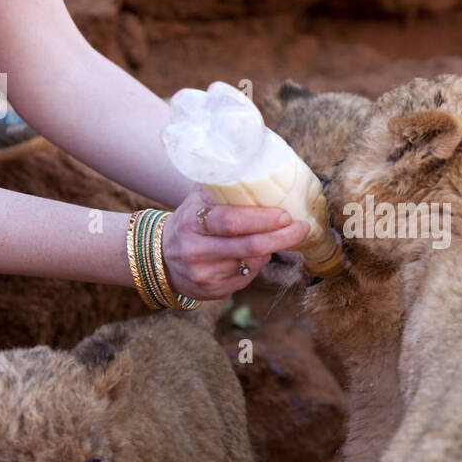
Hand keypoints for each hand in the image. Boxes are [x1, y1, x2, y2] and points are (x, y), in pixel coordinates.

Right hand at [160, 187, 309, 299]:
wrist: (160, 258)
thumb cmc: (190, 221)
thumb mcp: (197, 200)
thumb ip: (223, 187)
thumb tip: (262, 169)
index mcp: (193, 221)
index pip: (231, 221)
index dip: (262, 219)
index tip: (286, 214)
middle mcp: (196, 250)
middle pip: (249, 246)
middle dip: (282, 237)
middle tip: (302, 228)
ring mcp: (205, 274)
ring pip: (253, 263)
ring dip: (270, 249)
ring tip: (273, 236)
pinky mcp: (213, 292)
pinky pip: (248, 277)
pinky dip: (256, 264)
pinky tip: (253, 255)